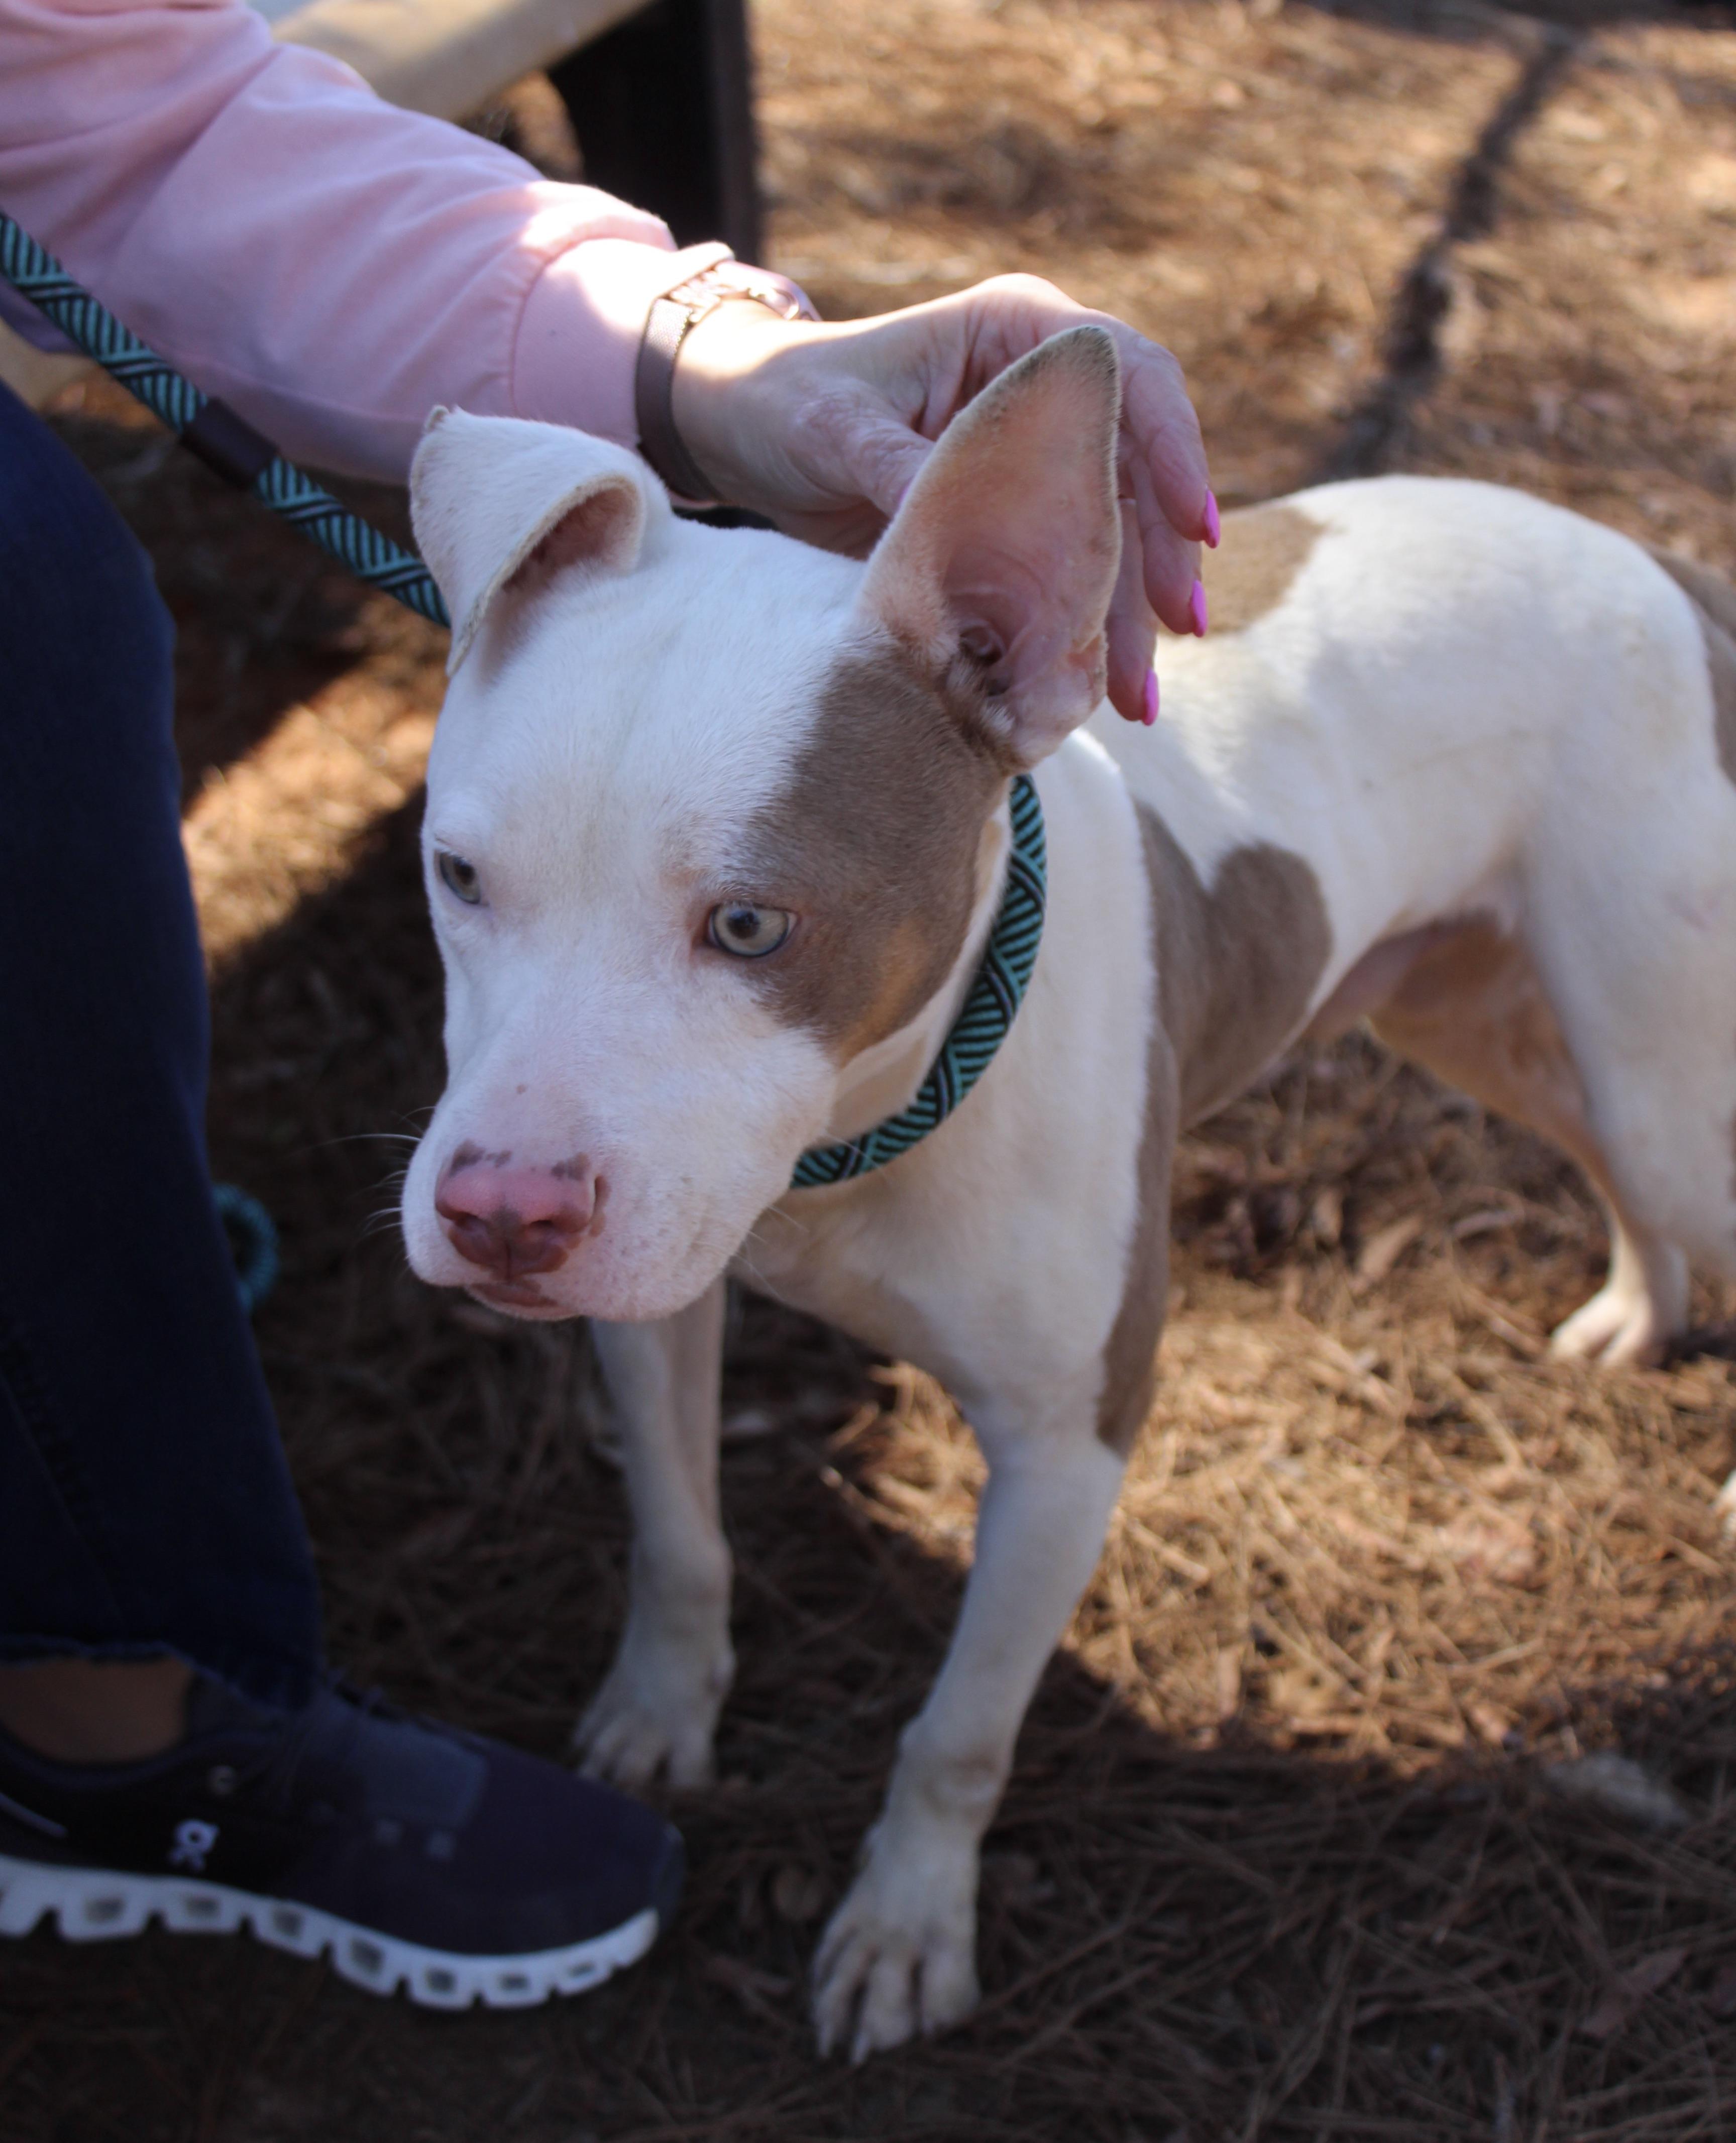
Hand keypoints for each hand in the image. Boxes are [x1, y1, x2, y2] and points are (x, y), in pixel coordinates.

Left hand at [670, 274, 1214, 721]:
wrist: (743, 430)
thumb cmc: (784, 402)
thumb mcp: (835, 430)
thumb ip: (905, 466)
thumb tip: (965, 525)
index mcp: (1016, 329)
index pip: (1130, 374)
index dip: (1172, 451)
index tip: (1192, 526)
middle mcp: (1045, 386)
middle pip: (1137, 466)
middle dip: (1160, 555)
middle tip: (1177, 634)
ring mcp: (1037, 452)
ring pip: (1113, 529)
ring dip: (1129, 613)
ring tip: (1136, 699)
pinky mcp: (1016, 515)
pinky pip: (1071, 566)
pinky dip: (1084, 626)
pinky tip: (1091, 689)